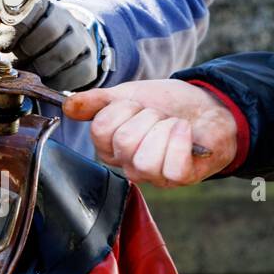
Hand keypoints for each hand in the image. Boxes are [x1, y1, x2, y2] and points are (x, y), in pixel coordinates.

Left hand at [0, 0, 104, 91]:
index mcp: (39, 5)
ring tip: (29, 74)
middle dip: (27, 53)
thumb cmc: (29, 38)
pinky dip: (59, 82)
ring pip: (62, 53)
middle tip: (17, 65)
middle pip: (47, 32)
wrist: (64, 42)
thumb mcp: (14, 30)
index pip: (28, 12)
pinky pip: (77, 72)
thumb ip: (3, 35)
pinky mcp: (90, 58)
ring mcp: (80, 36)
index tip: (3, 47)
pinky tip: (47, 81)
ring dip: (40, 68)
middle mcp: (63, 17)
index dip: (13, 32)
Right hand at [65, 80, 239, 186]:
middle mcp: (127, 164)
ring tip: (172, 125)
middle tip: (158, 115)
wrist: (205, 106)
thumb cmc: (166, 105)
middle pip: (124, 142)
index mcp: (110, 146)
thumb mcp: (126, 96)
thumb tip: (68, 106)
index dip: (121, 110)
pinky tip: (185, 131)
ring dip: (164, 128)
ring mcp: (153, 175)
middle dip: (147, 117)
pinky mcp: (179, 177)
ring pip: (145, 158)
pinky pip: (172, 164)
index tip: (137, 106)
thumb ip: (96, 102)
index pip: (100, 131)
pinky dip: (181, 140)